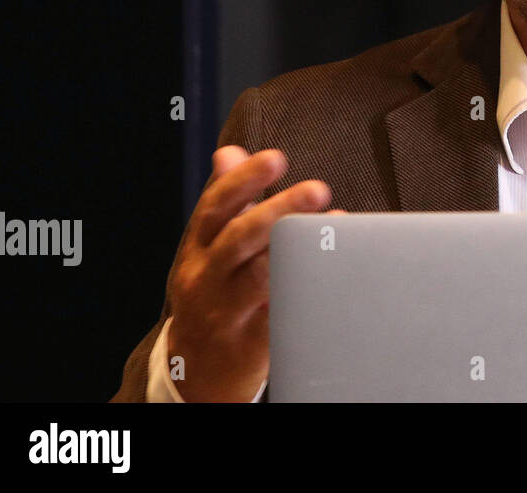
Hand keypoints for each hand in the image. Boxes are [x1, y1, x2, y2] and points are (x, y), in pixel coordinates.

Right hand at [167, 146, 336, 401]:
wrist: (194, 373)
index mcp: (197, 251)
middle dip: (277, 211)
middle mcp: (206, 279)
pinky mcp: (250, 345)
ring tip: (332, 227)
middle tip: (317, 188)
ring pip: (259, 278)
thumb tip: (229, 153)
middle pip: (239, 239)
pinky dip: (307, 293)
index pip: (215, 209)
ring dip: (298, 250)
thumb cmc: (211, 297)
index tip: (275, 157)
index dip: (243, 181)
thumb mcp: (205, 250)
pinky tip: (332, 273)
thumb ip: (224, 203)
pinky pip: (280, 317)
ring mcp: (226, 313)